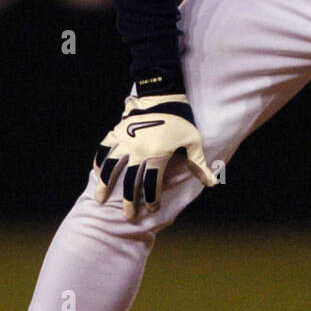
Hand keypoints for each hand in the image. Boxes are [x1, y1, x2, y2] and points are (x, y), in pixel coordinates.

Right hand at [93, 94, 215, 219]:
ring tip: (100, 198)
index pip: (152, 184)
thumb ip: (199, 164)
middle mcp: (138, 152)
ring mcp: (125, 142)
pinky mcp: (117, 132)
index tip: (152, 209)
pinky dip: (99, 161)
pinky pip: (104, 149)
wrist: (162, 94)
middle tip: (128, 216)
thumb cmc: (181, 118)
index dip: (152, 200)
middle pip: (130, 182)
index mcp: (157, 156)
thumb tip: (213, 183)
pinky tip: (97, 172)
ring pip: (111, 168)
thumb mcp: (194, 141)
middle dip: (129, 202)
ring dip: (104, 184)